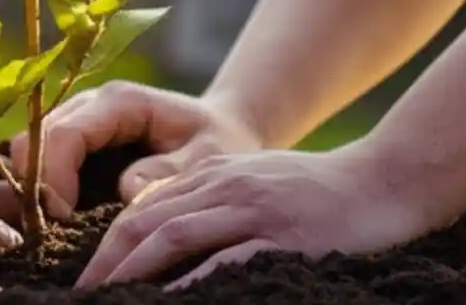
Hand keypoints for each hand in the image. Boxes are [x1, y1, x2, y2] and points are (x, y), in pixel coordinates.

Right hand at [9, 82, 263, 207]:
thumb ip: (167, 174)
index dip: (54, 177)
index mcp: (120, 102)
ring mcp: (77, 119)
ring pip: (29, 148)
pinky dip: (42, 187)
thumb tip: (125, 191)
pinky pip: (40, 159)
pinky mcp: (73, 139)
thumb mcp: (207, 160)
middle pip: (34, 137)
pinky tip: (61, 214)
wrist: (222, 131)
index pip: (65, 134)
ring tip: (58, 225)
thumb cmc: (218, 144)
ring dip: (36, 187)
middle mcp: (89, 104)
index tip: (65, 219)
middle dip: (36, 184)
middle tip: (56, 228)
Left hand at [77, 147, 432, 289]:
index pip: (144, 209)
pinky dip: (191, 281)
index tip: (85, 278)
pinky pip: (226, 259)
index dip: (108, 245)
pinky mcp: (285, 235)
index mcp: (213, 174)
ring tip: (107, 300)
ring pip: (176, 236)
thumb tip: (164, 244)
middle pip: (148, 222)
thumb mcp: (254, 183)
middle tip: (79, 295)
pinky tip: (169, 300)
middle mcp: (226, 186)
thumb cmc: (318, 192)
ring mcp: (254, 208)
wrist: (386, 179)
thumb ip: (211, 203)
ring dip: (134, 272)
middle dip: (108, 262)